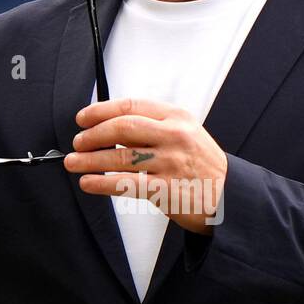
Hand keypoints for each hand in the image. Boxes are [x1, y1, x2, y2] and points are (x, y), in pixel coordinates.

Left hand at [64, 97, 226, 233]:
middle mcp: (174, 136)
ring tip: (73, 162)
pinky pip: (125, 184)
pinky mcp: (167, 189)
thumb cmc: (202, 166)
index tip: (83, 118)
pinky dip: (101, 183)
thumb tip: (111, 128)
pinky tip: (88, 183)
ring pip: (119, 157)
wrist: (230, 197)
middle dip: (92, 134)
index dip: (101, 111)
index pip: (132, 106)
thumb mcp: (186, 134)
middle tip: (78, 142)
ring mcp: (171, 162)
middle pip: (122, 127)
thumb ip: (154, 128)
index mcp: (177, 117)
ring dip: (90, 159)